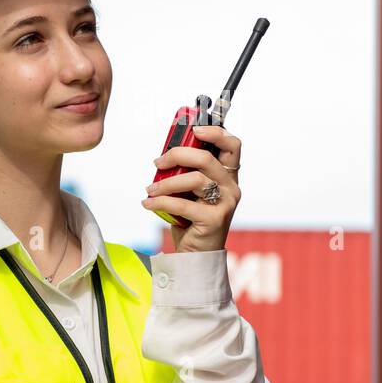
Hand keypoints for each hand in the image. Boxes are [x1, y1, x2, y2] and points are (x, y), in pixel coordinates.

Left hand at [141, 124, 241, 252]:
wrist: (196, 253)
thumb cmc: (191, 218)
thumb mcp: (190, 190)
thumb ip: (186, 171)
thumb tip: (164, 153)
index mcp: (228, 176)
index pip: (233, 145)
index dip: (216, 132)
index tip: (194, 129)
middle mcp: (232, 187)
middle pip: (207, 158)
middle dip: (177, 154)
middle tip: (158, 162)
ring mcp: (226, 203)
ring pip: (194, 179)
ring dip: (166, 182)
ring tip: (150, 189)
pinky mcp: (214, 219)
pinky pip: (184, 203)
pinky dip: (161, 201)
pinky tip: (148, 203)